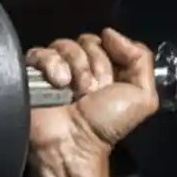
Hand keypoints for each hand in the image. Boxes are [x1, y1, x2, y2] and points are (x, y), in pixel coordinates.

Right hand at [25, 29, 158, 158]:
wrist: (73, 143)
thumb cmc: (108, 123)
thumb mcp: (143, 96)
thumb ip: (141, 60)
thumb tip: (110, 34)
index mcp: (109, 70)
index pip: (110, 42)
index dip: (112, 59)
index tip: (110, 83)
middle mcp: (83, 67)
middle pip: (88, 41)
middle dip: (95, 66)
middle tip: (92, 91)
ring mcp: (57, 68)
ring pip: (65, 44)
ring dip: (76, 68)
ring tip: (76, 92)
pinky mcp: (33, 72)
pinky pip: (40, 52)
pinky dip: (51, 65)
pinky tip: (57, 84)